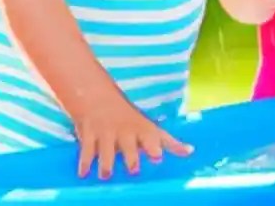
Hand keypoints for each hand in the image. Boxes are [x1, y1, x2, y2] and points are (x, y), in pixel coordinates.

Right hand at [73, 97, 192, 178]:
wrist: (97, 98)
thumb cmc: (129, 119)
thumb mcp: (149, 128)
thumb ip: (169, 142)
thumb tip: (190, 152)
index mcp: (141, 130)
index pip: (150, 138)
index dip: (154, 147)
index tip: (157, 157)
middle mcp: (124, 132)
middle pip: (128, 146)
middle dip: (131, 157)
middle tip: (133, 169)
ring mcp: (106, 133)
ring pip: (106, 150)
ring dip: (106, 163)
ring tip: (106, 175)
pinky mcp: (89, 135)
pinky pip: (86, 150)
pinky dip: (84, 163)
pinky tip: (83, 174)